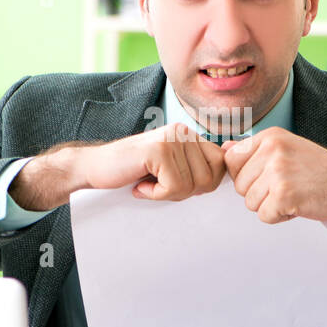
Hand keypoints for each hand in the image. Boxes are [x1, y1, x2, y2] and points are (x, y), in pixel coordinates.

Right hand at [77, 122, 226, 200]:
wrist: (95, 168)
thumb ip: (198, 169)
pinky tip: (140, 185)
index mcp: (190, 136)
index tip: (177, 184)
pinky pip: (173, 186)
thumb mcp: (172, 170)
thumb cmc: (133, 172)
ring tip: (148, 184)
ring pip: (191, 185)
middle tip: (159, 185)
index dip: (203, 184)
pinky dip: (155, 194)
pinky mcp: (158, 149)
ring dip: (167, 194)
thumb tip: (231, 178)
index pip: (221, 166)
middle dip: (185, 192)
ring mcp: (171, 138)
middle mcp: (183, 132)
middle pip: (209, 179)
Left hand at [220, 127, 326, 223]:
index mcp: (270, 137)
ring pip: (250, 203)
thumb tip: (224, 149)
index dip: (245, 176)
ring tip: (294, 194)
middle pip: (239, 186)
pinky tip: (298, 205)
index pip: (232, 160)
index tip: (265, 178)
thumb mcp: (286, 149)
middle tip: (287, 187)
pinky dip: (280, 216)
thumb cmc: (322, 170)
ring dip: (271, 206)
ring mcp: (278, 173)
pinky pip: (265, 216)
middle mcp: (272, 151)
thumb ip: (253, 150)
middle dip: (260, 194)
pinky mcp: (284, 195)